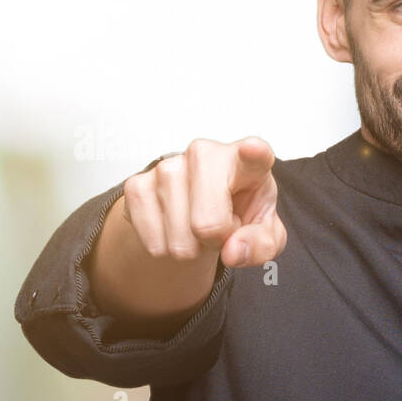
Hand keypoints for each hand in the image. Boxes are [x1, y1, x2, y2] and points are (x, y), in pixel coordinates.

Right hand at [121, 136, 286, 268]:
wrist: (203, 213)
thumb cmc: (240, 213)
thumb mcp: (264, 235)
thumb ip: (261, 245)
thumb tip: (233, 251)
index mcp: (247, 163)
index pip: (254, 155)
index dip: (254, 153)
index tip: (253, 149)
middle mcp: (205, 155)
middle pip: (207, 223)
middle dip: (215, 242)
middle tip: (222, 229)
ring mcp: (168, 167)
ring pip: (179, 238)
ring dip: (191, 247)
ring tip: (200, 228)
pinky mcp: (137, 184)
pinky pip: (153, 241)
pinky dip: (166, 248)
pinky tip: (176, 229)